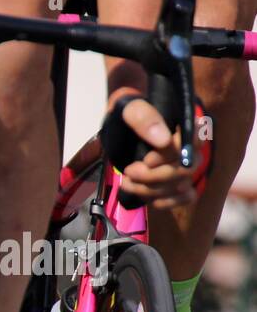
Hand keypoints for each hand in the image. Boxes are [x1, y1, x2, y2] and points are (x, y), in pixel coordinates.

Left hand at [110, 95, 196, 209]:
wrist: (118, 130)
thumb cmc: (125, 114)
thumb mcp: (129, 109)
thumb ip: (144, 118)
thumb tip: (164, 140)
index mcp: (186, 122)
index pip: (193, 141)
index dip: (171, 155)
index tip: (147, 160)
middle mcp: (191, 145)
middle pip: (186, 169)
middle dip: (154, 176)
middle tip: (129, 172)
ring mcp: (186, 164)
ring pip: (181, 185)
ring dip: (151, 190)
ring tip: (126, 182)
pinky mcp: (179, 181)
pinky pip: (186, 197)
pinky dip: (167, 202)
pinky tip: (149, 199)